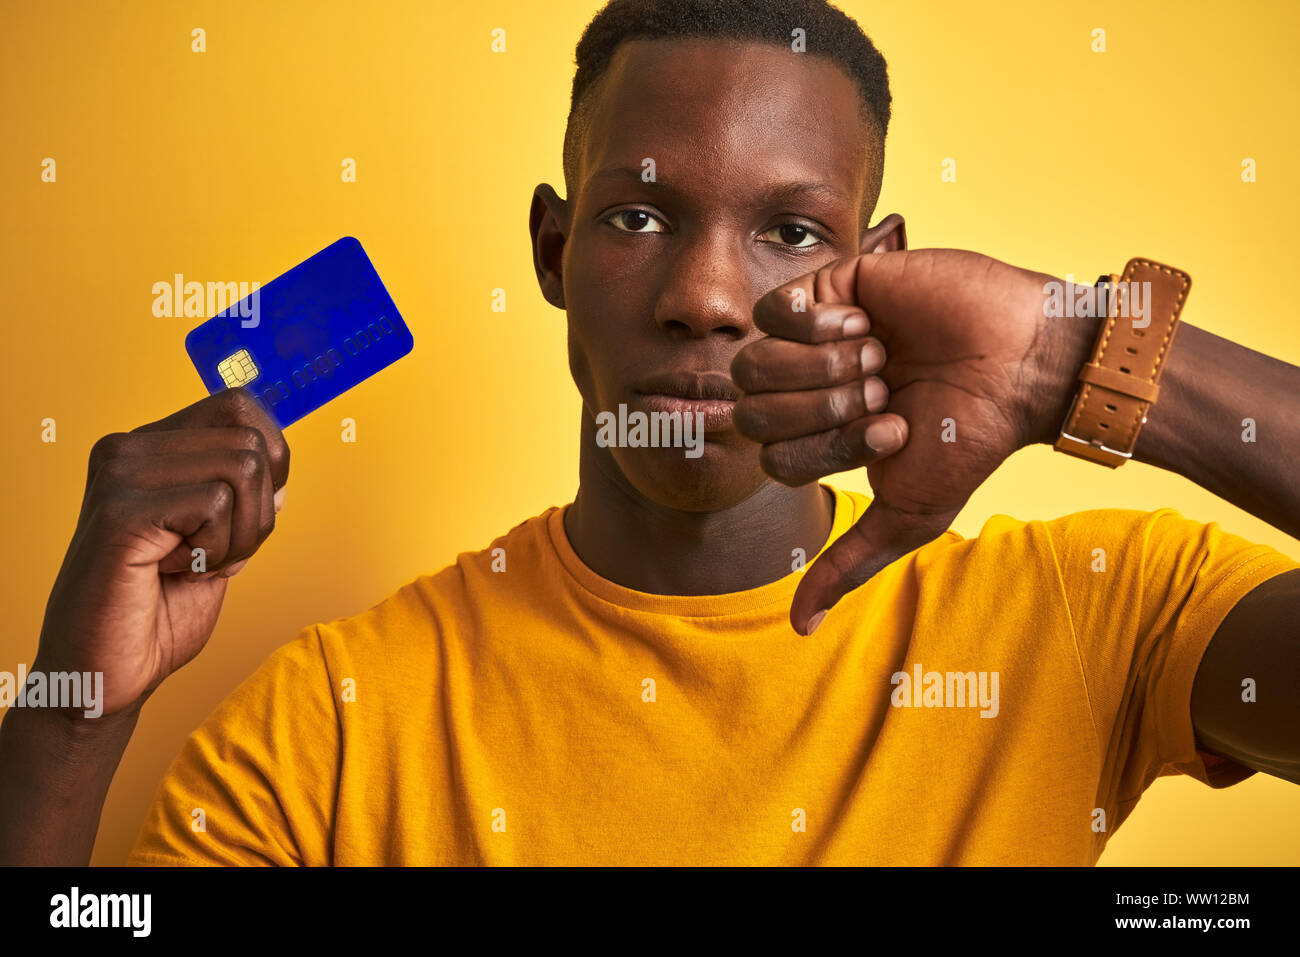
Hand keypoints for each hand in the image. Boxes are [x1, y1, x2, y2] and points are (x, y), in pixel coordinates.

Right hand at [33, 388, 289, 716]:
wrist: (103, 675)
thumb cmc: (157, 614)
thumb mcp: (219, 541)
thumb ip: (243, 497)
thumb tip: (276, 459)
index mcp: (149, 447)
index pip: (240, 406)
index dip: (271, 460)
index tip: (243, 516)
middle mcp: (129, 448)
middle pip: (252, 441)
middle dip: (259, 511)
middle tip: (215, 553)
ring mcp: (120, 473)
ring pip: (244, 467)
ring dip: (240, 534)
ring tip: (193, 563)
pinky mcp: (120, 509)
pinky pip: (217, 504)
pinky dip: (216, 550)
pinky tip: (171, 573)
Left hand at [731, 249, 1090, 633]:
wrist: (1015, 366)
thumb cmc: (967, 441)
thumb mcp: (906, 515)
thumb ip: (847, 563)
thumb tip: (799, 627)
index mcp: (817, 439)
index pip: (771, 456)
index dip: (826, 450)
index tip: (892, 431)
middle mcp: (807, 389)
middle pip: (752, 412)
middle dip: (823, 412)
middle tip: (885, 395)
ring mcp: (812, 337)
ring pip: (755, 362)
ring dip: (825, 369)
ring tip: (879, 358)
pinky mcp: (827, 287)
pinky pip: (775, 309)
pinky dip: (819, 325)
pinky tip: (866, 323)